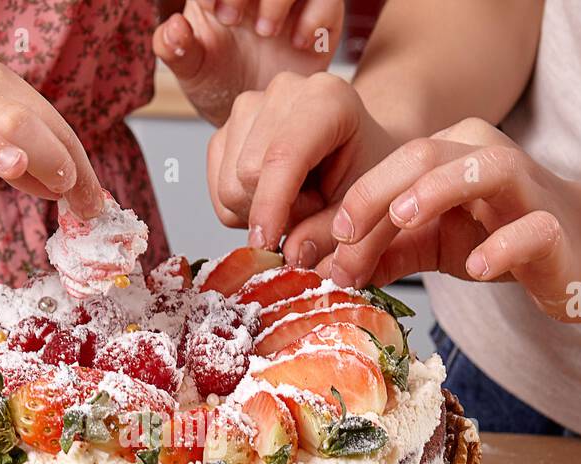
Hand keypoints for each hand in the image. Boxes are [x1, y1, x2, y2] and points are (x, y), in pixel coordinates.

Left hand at [154, 0, 343, 126]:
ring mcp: (291, 2)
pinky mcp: (320, 19)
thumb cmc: (219, 84)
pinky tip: (297, 43)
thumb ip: (176, 50)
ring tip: (266, 31)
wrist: (257, 117)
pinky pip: (328, 2)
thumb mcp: (191, 71)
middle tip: (232, 18)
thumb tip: (172, 28)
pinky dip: (316, 16)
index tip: (210, 9)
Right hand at [206, 71, 392, 262]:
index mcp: (327, 98)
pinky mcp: (226, 131)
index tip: (268, 245)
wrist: (355, 151)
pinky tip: (272, 199)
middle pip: (248, 174)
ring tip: (296, 201)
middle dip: (276, 211)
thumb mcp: (363, 206)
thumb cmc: (363, 172)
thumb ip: (330, 232)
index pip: (282, 155)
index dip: (271, 206)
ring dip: (259, 212)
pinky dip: (241, 210)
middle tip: (312, 210)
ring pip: (228, 186)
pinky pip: (217, 191)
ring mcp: (249, 107)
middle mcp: (283, 91)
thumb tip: (293, 255)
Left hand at [326, 118, 580, 320]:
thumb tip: (328, 268)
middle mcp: (486, 158)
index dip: (351, 204)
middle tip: (341, 232)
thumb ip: (384, 251)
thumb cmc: (501, 239)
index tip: (319, 247)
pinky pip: (532, 227)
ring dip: (437, 188)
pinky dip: (503, 243)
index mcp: (451, 155)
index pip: (391, 169)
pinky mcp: (556, 228)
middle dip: (375, 191)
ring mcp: (526, 190)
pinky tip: (476, 267)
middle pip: (425, 154)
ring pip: (483, 167)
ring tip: (401, 218)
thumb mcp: (432, 244)